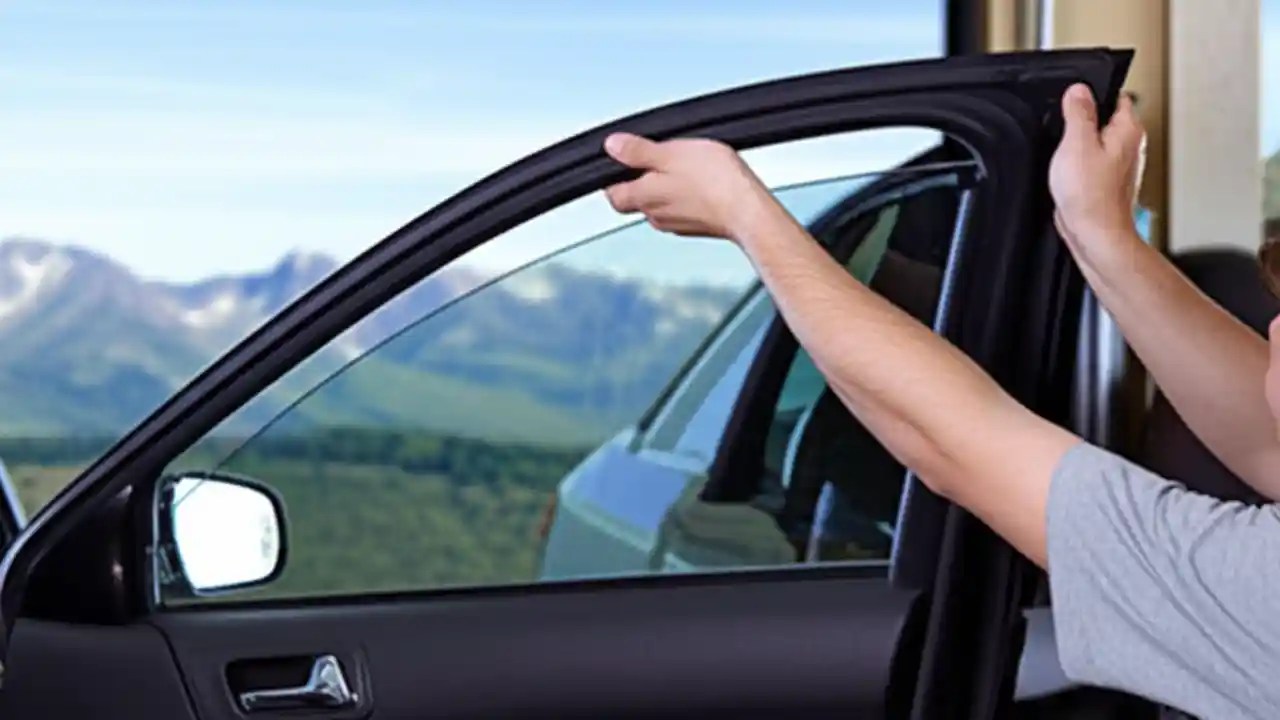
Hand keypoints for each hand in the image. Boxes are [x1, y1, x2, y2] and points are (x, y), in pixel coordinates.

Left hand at [602, 133, 768, 241]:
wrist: (748, 211)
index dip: (613, 178)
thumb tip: (612, 146)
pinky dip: (686, 199)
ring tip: (683, 169)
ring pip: (660, 206)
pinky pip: (683, 211)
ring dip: (666, 189)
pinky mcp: (698, 227)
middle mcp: (656, 216)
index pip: (613, 194)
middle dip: (640, 181)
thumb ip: (637, 151)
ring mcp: (677, 224)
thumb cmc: (714, 182)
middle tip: (653, 162)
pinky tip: (702, 185)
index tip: (619, 163)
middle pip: (636, 200)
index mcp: (643, 198)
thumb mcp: (670, 152)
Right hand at [1048, 83, 1146, 253]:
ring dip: (1079, 144)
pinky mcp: (1106, 182)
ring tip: (1065, 151)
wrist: (1094, 233)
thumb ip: (1078, 112)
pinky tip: (1067, 171)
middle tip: (1064, 128)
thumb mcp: (1075, 142)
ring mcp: (1119, 165)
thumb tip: (1078, 90)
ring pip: (1097, 141)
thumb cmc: (1091, 195)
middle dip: (1082, 120)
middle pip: (1104, 118)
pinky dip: (1078, 163)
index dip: (1091, 94)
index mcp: (1128, 129)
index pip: (1115, 95)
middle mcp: (1129, 145)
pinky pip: (1090, 162)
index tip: (1072, 100)